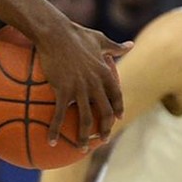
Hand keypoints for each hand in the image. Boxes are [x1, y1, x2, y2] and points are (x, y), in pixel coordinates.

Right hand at [35, 24, 129, 146]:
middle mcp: (96, 84)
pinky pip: (61, 115)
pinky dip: (56, 130)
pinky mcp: (63, 90)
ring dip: (84, 137)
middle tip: (102, 140)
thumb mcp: (99, 39)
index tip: (118, 118)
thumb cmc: (76, 34)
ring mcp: (80, 89)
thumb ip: (115, 47)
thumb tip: (130, 45)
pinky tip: (51, 141)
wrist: (56, 33)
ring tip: (81, 148)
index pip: (116, 95)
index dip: (118, 108)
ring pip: (86, 119)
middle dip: (105, 129)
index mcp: (105, 73)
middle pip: (105, 112)